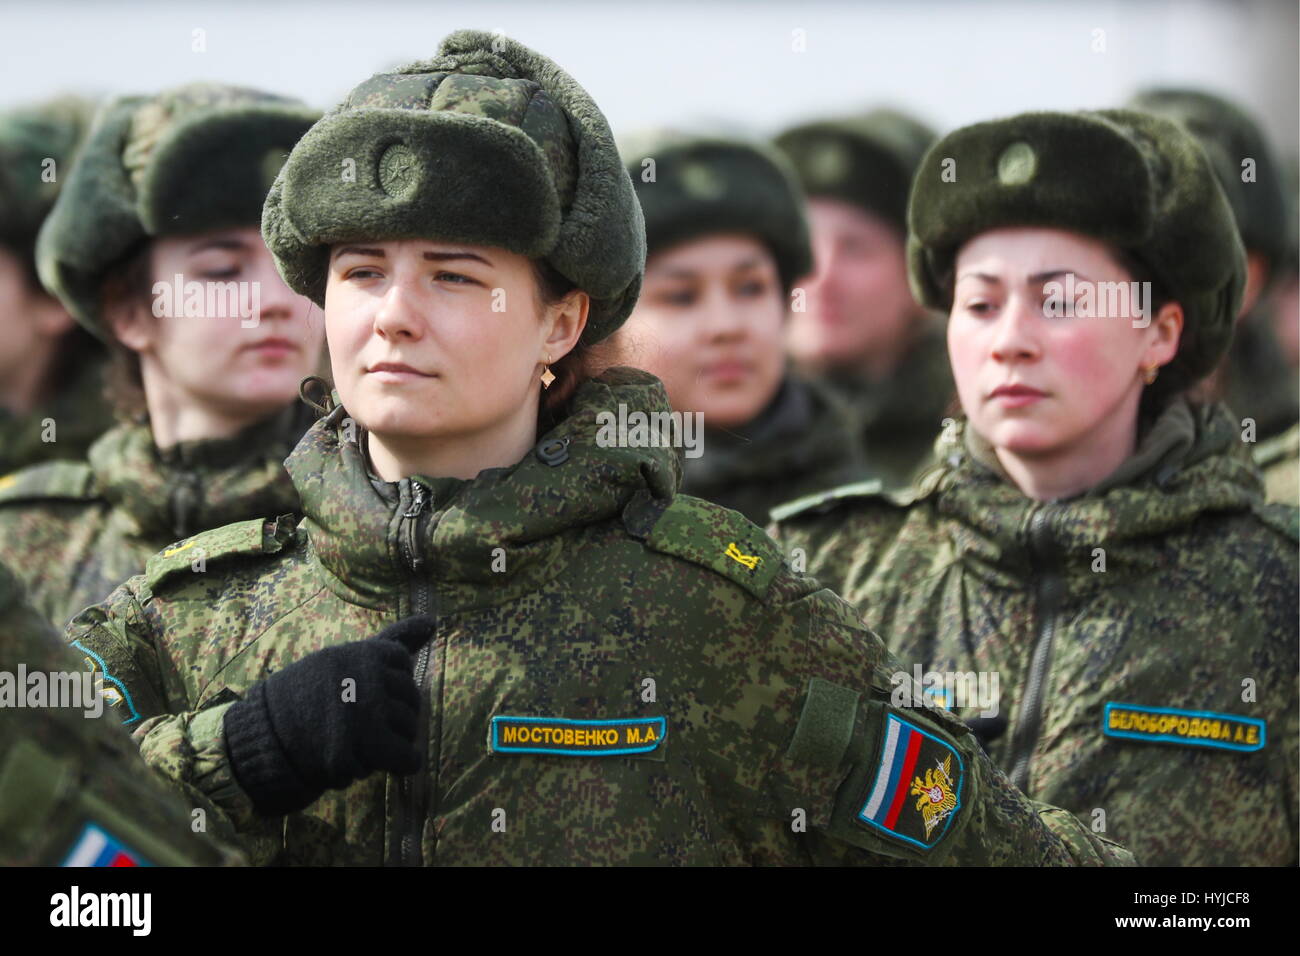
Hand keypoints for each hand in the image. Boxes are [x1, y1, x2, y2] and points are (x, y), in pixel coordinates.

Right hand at [224, 615, 433, 815]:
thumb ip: (393, 641)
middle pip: (412, 699)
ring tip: (354, 740)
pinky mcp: (364, 748)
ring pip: (411, 730)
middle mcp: (369, 678)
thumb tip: (433, 622)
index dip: (382, 682)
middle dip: (390, 715)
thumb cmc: (309, 695)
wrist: (265, 736)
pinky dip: (398, 765)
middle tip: (353, 721)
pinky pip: (408, 759)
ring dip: (388, 741)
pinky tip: (375, 761)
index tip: (354, 688)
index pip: (402, 664)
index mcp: (364, 653)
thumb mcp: (347, 659)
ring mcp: (366, 713)